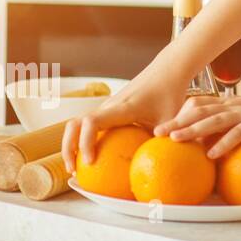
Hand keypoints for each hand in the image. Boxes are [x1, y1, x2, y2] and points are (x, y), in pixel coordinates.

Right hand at [61, 61, 195, 174]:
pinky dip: (85, 140)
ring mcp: (107, 106)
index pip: (92, 122)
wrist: (168, 70)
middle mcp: (109, 106)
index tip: (89, 162)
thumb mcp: (172, 119)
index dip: (85, 142)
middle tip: (74, 171)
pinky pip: (90, 124)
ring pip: (78, 123)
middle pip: (74, 124)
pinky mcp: (109, 108)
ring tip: (78, 168)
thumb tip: (158, 169)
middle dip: (68, 148)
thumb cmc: (171, 93)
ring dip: (72, 144)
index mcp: (122, 108)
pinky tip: (95, 158)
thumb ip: (164, 142)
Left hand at [152, 91, 240, 159]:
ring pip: (216, 120)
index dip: (179, 113)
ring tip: (176, 139)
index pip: (200, 104)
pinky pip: (240, 133)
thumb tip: (207, 145)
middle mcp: (235, 106)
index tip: (160, 125)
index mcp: (230, 104)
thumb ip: (229, 127)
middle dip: (177, 121)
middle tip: (157, 132)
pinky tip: (211, 153)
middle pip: (201, 111)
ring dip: (194, 129)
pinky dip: (224, 143)